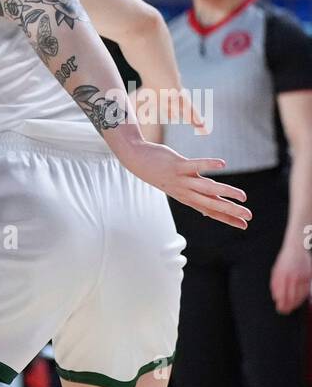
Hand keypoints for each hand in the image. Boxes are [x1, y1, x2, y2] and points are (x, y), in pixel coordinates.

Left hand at [111, 135, 250, 229]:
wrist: (137, 161)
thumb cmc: (161, 174)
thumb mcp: (179, 188)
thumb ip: (196, 197)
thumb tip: (206, 211)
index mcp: (188, 198)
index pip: (211, 211)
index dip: (227, 218)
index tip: (244, 225)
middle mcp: (185, 192)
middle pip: (211, 203)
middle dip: (231, 211)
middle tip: (249, 217)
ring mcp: (181, 180)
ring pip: (206, 188)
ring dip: (225, 192)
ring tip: (243, 196)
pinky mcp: (176, 166)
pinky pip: (195, 165)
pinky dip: (208, 164)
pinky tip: (223, 164)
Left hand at [270, 242, 311, 313]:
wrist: (296, 249)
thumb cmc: (284, 261)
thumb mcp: (276, 271)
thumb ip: (275, 285)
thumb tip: (276, 298)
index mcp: (282, 276)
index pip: (282, 295)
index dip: (282, 304)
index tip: (280, 309)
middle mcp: (293, 277)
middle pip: (292, 297)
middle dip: (288, 306)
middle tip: (285, 311)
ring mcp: (302, 277)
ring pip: (300, 295)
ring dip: (295, 303)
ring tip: (291, 308)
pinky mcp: (309, 276)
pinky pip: (306, 290)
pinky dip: (303, 297)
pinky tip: (299, 300)